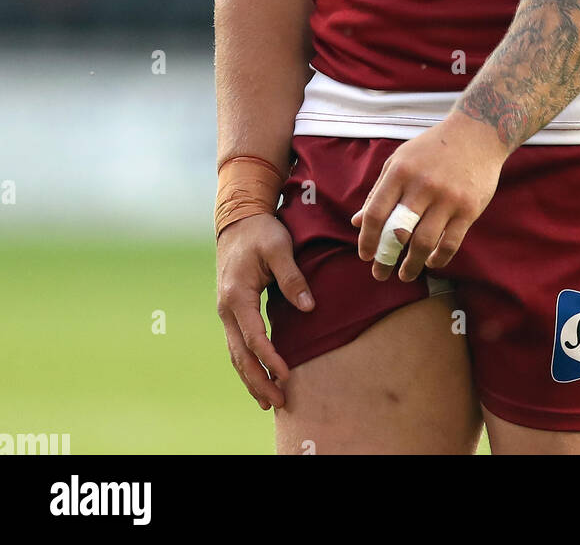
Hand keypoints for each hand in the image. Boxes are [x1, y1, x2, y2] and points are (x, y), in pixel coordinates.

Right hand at [216, 213, 313, 409]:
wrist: (238, 219)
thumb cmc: (261, 232)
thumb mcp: (279, 248)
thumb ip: (292, 278)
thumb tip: (308, 307)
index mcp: (237, 295)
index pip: (253, 336)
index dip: (269, 359)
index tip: (286, 375)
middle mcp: (226, 308)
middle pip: (240, 354)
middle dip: (257, 381)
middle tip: (277, 403)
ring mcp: (226, 311)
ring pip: (235, 354)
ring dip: (250, 379)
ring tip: (267, 402)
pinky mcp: (232, 310)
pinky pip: (237, 345)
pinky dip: (246, 365)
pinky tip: (258, 378)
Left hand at [350, 111, 508, 281]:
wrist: (477, 133)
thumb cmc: (433, 149)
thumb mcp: (400, 161)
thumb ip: (379, 191)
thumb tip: (357, 222)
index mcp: (401, 171)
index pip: (376, 212)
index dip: (367, 238)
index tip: (365, 255)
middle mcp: (423, 185)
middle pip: (398, 232)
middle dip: (386, 258)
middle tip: (380, 273)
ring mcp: (448, 198)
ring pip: (424, 242)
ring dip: (412, 265)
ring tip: (405, 274)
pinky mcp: (468, 208)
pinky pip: (450, 243)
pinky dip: (439, 258)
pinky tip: (431, 262)